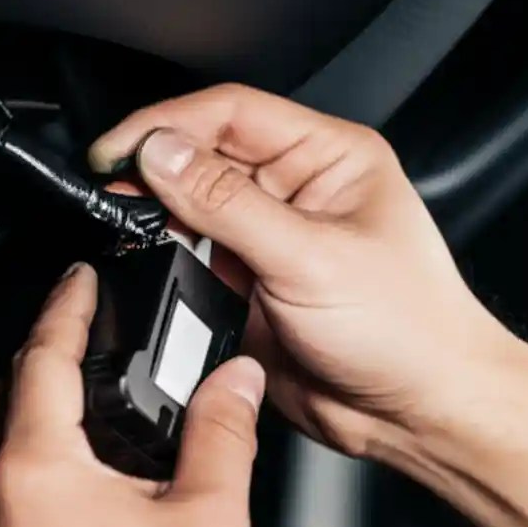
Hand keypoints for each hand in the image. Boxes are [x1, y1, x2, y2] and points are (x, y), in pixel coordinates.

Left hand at [0, 263, 265, 526]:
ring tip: (78, 431)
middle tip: (86, 353)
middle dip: (40, 365)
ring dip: (19, 427)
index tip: (76, 283)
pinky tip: (53, 503)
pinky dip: (3, 486)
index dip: (64, 307)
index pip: (40, 357)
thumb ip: (219, 437)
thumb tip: (232, 384)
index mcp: (34, 475)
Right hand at [88, 84, 517, 458]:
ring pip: (189, 206)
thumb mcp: (309, 256)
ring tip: (127, 227)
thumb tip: (161, 155)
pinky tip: (152, 265)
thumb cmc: (407, 330)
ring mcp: (267, 237)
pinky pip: (189, 256)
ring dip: (156, 215)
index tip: (119, 148)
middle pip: (203, 154)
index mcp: (327, 156)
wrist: (416, 415)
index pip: (230, 112)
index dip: (168, 124)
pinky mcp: (245, 282)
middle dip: (153, 168)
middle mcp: (295, 189)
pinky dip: (164, 259)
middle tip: (111, 189)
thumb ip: (225, 203)